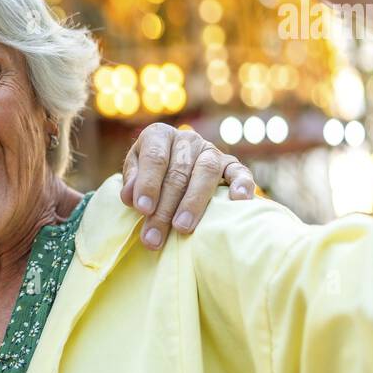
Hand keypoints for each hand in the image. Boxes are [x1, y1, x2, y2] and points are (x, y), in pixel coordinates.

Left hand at [120, 123, 255, 249]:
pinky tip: (238, 200)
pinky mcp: (231, 165)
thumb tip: (130, 197)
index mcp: (159, 135)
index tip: (142, 209)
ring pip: (207, 172)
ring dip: (194, 202)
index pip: (155, 158)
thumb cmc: (149, 175)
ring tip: (182, 228)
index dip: (148, 184)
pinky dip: (242, 184)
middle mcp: (187, 139)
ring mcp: (211, 151)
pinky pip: (240, 172)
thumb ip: (131, 182)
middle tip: (154, 237)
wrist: (171, 167)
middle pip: (178, 172)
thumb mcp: (133, 173)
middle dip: (164, 208)